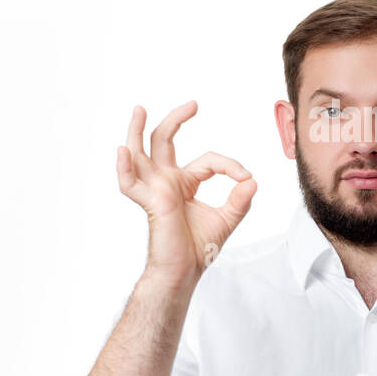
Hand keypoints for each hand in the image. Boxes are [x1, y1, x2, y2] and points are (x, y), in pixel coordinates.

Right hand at [116, 101, 256, 281]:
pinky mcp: (149, 202)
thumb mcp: (227, 219)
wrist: (185, 271)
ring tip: (139, 109)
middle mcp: (166, 181)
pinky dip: (124, 167)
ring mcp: (155, 190)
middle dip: (176, 120)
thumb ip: (240, 200)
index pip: (208, 161)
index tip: (245, 177)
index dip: (229, 165)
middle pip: (164, 141)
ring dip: (137, 130)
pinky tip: (123, 151)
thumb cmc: (198, 248)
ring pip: (140, 153)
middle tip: (193, 104)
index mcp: (184, 183)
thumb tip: (253, 181)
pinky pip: (129, 183)